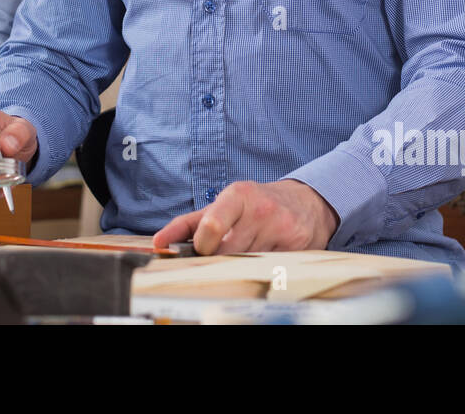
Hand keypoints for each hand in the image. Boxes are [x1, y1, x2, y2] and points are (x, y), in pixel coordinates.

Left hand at [152, 180, 338, 254]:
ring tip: (245, 254)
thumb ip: (189, 223)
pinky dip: (263, 269)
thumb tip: (159, 242)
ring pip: (248, 263)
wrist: (305, 201)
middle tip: (221, 257)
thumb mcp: (223, 204)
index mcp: (238, 195)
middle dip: (220, 259)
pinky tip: (265, 257)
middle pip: (228, 252)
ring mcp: (282, 228)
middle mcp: (261, 209)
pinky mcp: (299, 247)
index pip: (211, 226)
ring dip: (241, 265)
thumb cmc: (256, 204)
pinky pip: (270, 269)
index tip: (202, 250)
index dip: (202, 246)